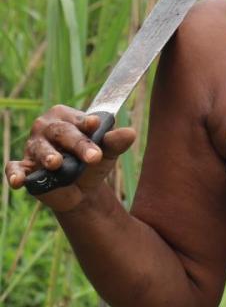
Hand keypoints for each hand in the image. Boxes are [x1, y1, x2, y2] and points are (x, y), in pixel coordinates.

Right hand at [5, 105, 136, 212]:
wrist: (83, 189)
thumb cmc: (93, 160)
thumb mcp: (107, 152)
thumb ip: (115, 142)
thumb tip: (130, 133)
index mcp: (66, 117)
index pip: (77, 120)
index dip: (86, 123)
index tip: (95, 125)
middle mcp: (46, 128)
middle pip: (61, 133)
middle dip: (77, 144)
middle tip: (93, 157)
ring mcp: (33, 147)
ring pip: (39, 149)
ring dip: (47, 155)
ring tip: (56, 163)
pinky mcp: (23, 168)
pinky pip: (14, 168)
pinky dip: (15, 174)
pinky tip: (19, 181)